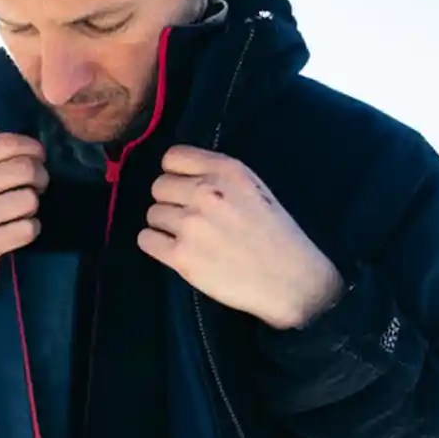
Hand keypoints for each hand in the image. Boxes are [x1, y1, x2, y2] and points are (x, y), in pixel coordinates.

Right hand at [0, 134, 47, 312]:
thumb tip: (20, 149)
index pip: (6, 143)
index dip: (32, 147)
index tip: (38, 157)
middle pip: (25, 169)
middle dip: (40, 176)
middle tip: (37, 185)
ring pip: (30, 200)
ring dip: (32, 206)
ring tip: (20, 211)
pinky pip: (28, 229)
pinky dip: (30, 228)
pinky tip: (18, 229)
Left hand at [138, 145, 342, 329]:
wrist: (292, 281)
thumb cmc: (276, 235)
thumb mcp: (254, 188)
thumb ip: (218, 177)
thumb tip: (182, 177)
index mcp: (226, 171)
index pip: (173, 157)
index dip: (175, 174)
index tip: (185, 189)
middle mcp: (205, 192)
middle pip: (158, 186)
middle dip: (170, 202)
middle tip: (190, 219)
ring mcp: (191, 224)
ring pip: (152, 214)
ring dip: (164, 225)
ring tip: (189, 239)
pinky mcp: (181, 256)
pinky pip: (146, 239)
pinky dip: (156, 245)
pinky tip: (176, 251)